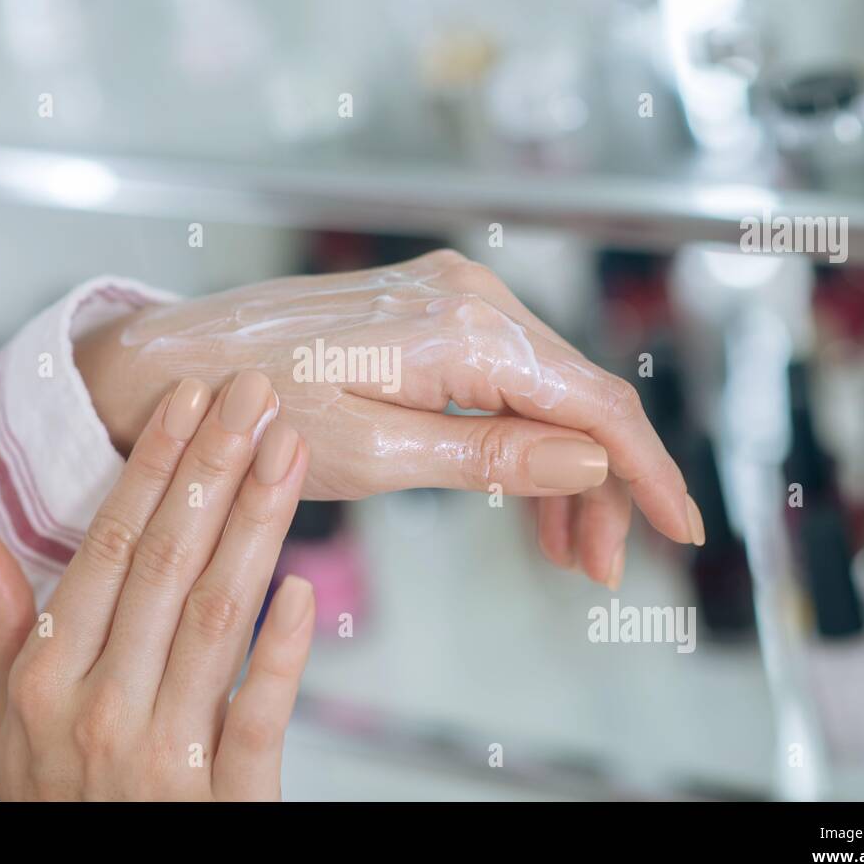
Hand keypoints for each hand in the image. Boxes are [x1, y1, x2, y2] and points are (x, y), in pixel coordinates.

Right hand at [0, 372, 312, 799]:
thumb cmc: (62, 804)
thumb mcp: (9, 725)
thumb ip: (0, 629)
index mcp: (44, 680)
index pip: (108, 549)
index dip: (152, 469)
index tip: (190, 401)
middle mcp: (98, 708)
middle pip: (165, 564)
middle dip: (212, 469)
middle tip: (254, 395)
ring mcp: (163, 755)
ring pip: (214, 617)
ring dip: (255, 525)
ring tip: (286, 452)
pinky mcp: (224, 800)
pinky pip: (257, 717)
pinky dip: (280, 653)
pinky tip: (302, 588)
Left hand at [76, 249, 704, 587]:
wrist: (184, 365)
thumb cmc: (262, 413)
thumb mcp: (378, 453)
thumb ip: (491, 454)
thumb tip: (593, 460)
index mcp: (463, 329)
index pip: (592, 403)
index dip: (644, 471)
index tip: (679, 529)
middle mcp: (470, 295)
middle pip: (576, 396)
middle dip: (600, 485)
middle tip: (598, 568)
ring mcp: (450, 297)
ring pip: (544, 389)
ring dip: (562, 468)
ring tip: (564, 551)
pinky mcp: (429, 311)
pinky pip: (502, 377)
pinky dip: (520, 436)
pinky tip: (525, 495)